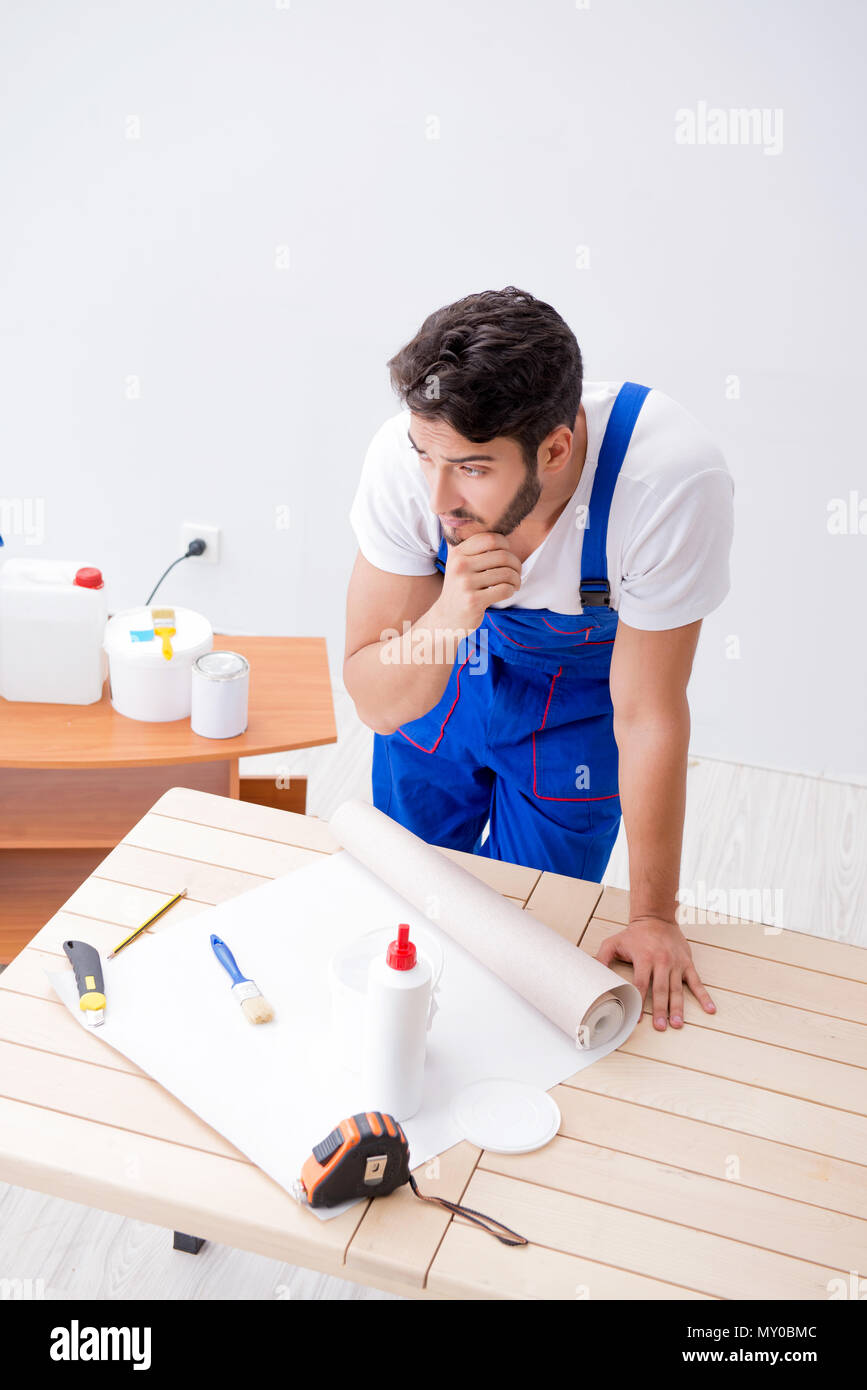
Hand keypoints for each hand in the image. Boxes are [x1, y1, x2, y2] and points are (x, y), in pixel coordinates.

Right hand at [432, 532, 520, 631]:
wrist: (446, 617)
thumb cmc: (460, 587)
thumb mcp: (459, 563)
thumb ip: (470, 545)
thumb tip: (492, 520)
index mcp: (458, 553)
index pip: (491, 538)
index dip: (506, 545)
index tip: (506, 555)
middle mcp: (460, 566)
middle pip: (503, 555)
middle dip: (516, 564)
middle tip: (516, 572)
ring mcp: (465, 584)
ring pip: (506, 573)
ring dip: (516, 579)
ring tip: (514, 584)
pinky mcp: (473, 601)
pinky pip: (504, 589)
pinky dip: (511, 590)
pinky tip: (508, 592)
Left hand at [595, 916, 715, 1029]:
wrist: (656, 917)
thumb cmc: (633, 934)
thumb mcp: (613, 942)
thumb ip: (601, 958)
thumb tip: (591, 973)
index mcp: (644, 958)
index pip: (641, 984)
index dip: (639, 1001)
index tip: (638, 1018)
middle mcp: (662, 961)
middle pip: (661, 990)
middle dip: (660, 1010)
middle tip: (661, 1027)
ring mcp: (676, 963)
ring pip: (677, 989)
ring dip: (678, 1008)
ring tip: (678, 1024)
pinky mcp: (687, 963)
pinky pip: (697, 982)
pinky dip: (704, 996)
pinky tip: (709, 1009)